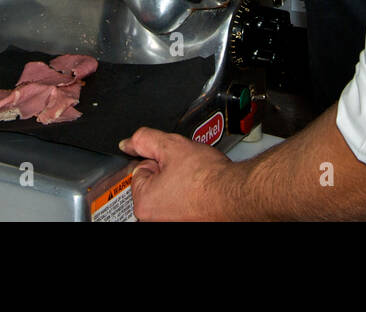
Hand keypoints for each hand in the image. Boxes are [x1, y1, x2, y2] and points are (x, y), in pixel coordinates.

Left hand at [120, 127, 241, 220]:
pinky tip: (200, 193)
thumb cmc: (208, 177)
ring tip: (195, 181)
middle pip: (153, 185)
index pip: (141, 170)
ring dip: (178, 186)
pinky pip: (181, 207)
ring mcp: (171, 225)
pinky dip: (189, 200)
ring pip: (168, 196)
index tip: (174, 162)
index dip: (159, 160)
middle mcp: (154, 221)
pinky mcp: (188, 224)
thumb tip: (128, 142)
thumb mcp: (171, 146)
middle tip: (186, 170)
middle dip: (167, 174)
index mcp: (143, 204)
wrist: (236, 193)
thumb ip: (144, 140)